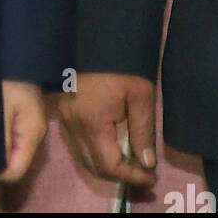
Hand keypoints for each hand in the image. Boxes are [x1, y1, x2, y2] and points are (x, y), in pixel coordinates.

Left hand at [0, 80, 45, 181]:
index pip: (16, 170)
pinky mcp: (24, 118)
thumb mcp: (0, 109)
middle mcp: (35, 134)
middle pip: (16, 162)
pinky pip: (13, 137)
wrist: (16, 52)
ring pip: (14, 150)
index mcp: (32, 134)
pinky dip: (0, 139)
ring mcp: (30, 126)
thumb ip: (0, 140)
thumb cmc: (7, 78)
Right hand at [60, 71, 155, 186]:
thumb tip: (146, 163)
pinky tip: (115, 149)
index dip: (132, 177)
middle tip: (144, 174)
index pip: (109, 165)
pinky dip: (97, 155)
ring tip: (132, 164)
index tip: (152, 177)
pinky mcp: (65, 113)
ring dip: (108, 167)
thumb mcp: (141, 96)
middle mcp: (73, 125)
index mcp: (91, 122)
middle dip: (121, 176)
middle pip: (94, 167)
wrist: (99, 40)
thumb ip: (144, 132)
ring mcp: (66, 119)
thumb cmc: (122, 66)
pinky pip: (79, 146)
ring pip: (85, 158)